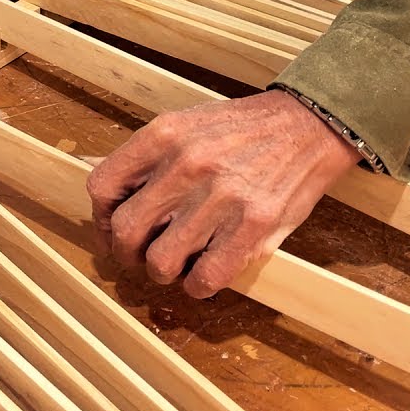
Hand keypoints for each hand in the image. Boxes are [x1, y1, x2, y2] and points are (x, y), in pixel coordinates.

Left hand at [85, 90, 358, 297]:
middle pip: (126, 231)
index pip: (103, 187)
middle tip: (140, 256)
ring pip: (160, 261)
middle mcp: (188, 163)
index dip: (101, 218)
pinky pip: (205, 277)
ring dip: (163, 272)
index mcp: (164, 134)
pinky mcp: (253, 225)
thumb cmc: (242, 131)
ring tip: (176, 263)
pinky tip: (203, 274)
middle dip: (126, 253)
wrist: (308, 125)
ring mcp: (221, 195)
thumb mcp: (186, 125)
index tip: (113, 229)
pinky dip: (197, 285)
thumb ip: (147, 159)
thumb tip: (108, 198)